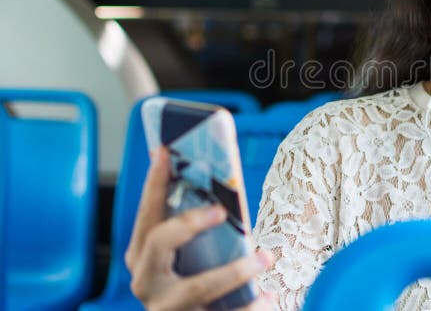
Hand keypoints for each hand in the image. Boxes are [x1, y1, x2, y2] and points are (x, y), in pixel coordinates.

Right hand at [125, 146, 274, 309]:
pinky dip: (250, 308)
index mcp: (143, 256)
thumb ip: (199, 228)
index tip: (164, 152)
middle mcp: (146, 282)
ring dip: (234, 271)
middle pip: (158, 243)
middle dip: (188, 223)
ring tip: (266, 257)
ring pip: (196, 289)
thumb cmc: (198, 281)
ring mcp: (165, 309)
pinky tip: (270, 299)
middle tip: (221, 210)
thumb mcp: (192, 254)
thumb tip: (224, 183)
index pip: (146, 213)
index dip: (153, 183)